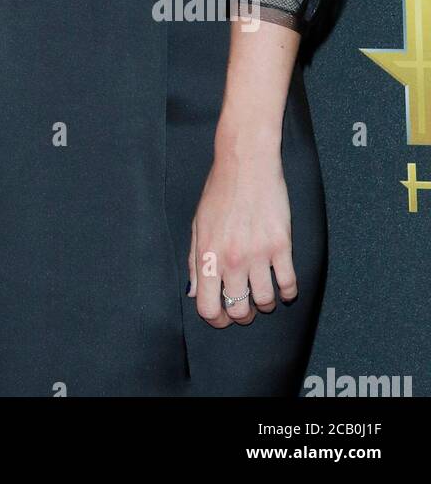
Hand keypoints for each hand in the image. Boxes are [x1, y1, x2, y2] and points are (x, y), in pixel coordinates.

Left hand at [187, 147, 295, 326]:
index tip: (222, 318)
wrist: (246, 163)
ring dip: (264, 304)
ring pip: (265, 302)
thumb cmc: (220, 190)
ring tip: (262, 294)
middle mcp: (232, 258)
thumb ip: (194, 261)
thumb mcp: (198, 224)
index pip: (208, 306)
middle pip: (239, 310)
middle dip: (242, 315)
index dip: (215, 320)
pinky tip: (283, 286)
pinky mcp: (281, 245)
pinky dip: (288, 292)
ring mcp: (258, 253)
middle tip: (245, 306)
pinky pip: (289, 284)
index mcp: (208, 254)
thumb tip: (194, 292)